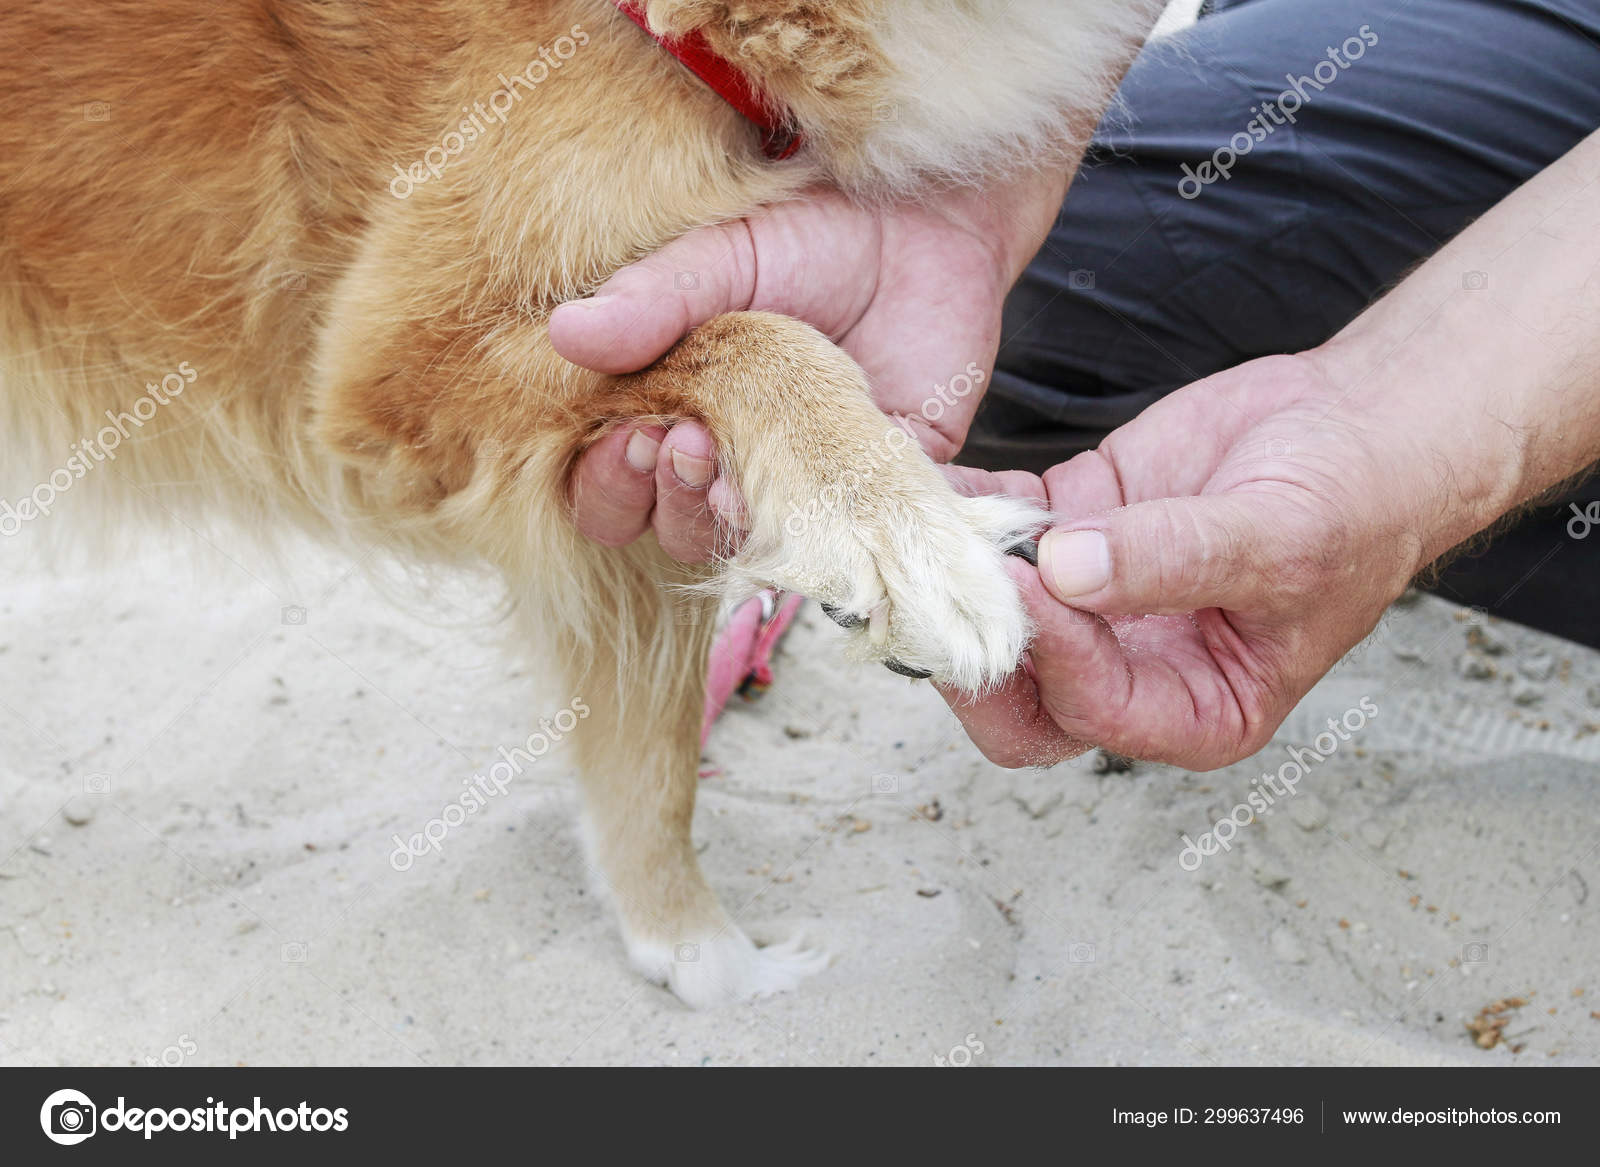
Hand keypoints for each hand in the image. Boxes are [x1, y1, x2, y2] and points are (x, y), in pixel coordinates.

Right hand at [555, 172, 1067, 558]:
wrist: (924, 222)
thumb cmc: (812, 237)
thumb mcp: (723, 256)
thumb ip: (653, 299)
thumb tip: (567, 334)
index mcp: (671, 413)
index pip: (612, 485)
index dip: (607, 480)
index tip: (631, 434)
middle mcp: (730, 463)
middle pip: (670, 530)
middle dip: (665, 502)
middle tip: (683, 445)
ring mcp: (802, 484)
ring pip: (746, 548)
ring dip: (730, 520)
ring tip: (732, 470)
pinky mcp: (876, 488)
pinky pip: (854, 538)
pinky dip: (838, 531)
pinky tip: (822, 498)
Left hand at [938, 354, 1430, 770]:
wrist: (1355, 426)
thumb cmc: (1352, 505)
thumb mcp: (1278, 541)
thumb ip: (1173, 560)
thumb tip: (1067, 571)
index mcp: (1195, 710)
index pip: (1094, 713)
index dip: (1057, 655)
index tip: (1036, 581)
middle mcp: (1131, 669)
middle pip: (1020, 697)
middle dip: (976, 648)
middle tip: (947, 585)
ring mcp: (1092, 602)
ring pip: (996, 611)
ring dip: (957, 574)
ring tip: (923, 524)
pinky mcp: (1069, 531)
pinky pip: (1000, 532)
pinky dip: (965, 510)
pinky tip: (936, 480)